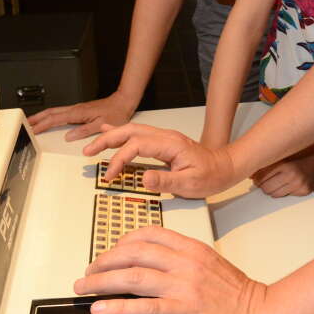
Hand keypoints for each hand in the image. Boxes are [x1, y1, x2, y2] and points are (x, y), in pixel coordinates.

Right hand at [28, 92, 137, 139]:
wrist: (123, 102)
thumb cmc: (116, 113)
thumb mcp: (102, 124)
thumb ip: (85, 131)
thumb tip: (68, 136)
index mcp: (78, 113)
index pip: (55, 119)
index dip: (42, 125)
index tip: (33, 130)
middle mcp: (76, 109)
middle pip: (51, 113)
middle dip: (37, 118)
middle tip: (25, 124)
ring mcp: (77, 109)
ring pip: (55, 111)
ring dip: (42, 116)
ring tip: (32, 123)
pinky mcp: (80, 110)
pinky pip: (61, 113)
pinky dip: (51, 116)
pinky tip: (50, 120)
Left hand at [74, 226, 267, 313]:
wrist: (259, 313)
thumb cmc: (237, 294)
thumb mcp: (211, 264)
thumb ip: (184, 259)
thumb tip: (153, 264)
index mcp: (192, 248)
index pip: (149, 234)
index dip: (122, 242)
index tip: (109, 253)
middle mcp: (185, 262)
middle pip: (134, 252)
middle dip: (104, 261)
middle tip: (89, 272)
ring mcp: (184, 285)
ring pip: (134, 276)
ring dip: (102, 281)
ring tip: (84, 288)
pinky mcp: (184, 309)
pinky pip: (144, 306)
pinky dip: (118, 307)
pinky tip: (101, 309)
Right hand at [84, 123, 238, 198]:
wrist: (225, 167)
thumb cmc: (211, 176)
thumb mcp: (190, 183)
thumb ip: (166, 181)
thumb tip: (143, 178)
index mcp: (171, 144)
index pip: (136, 145)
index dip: (120, 159)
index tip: (111, 174)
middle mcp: (166, 137)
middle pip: (130, 131)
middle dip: (107, 140)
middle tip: (88, 152)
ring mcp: (164, 138)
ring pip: (132, 130)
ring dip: (111, 136)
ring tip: (93, 145)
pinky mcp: (163, 143)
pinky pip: (138, 134)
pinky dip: (122, 133)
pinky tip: (110, 131)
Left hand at [251, 143, 313, 197]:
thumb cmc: (297, 153)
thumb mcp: (280, 154)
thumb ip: (265, 162)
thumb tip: (249, 174)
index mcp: (284, 163)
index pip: (261, 178)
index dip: (256, 179)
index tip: (256, 178)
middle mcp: (292, 174)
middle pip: (266, 189)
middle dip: (263, 185)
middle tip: (266, 180)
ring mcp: (299, 184)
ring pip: (274, 194)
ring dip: (272, 189)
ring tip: (277, 181)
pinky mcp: (305, 191)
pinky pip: (286, 196)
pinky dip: (284, 191)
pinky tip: (288, 183)